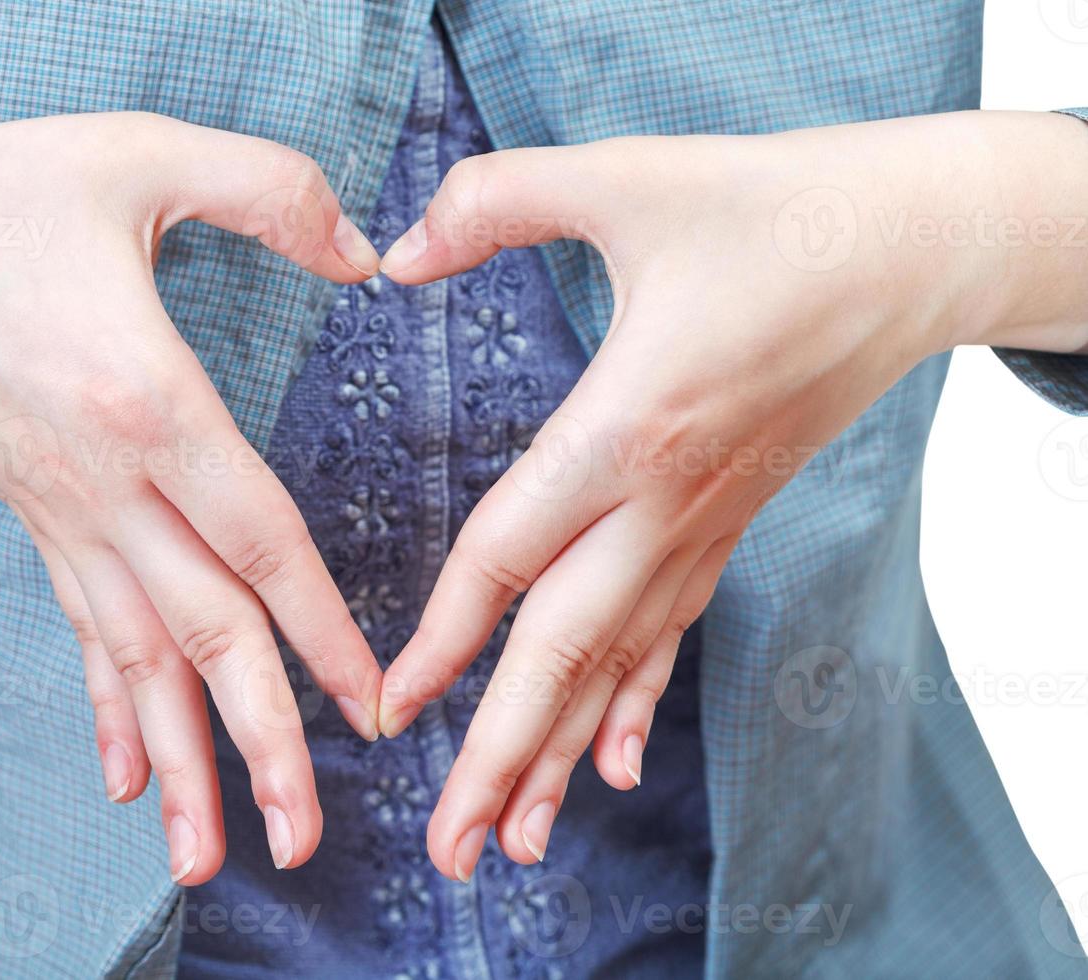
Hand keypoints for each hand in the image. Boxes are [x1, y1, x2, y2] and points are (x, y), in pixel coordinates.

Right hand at [0, 109, 387, 881]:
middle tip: (306, 839)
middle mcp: (105, 484)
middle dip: (259, 742)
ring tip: (214, 858)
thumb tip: (366, 254)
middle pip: (201, 632)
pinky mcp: (37, 517)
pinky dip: (107, 708)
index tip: (371, 710)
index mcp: (147, 402)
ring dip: (178, 762)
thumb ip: (269, 192)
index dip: (323, 631)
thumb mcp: (141, 154)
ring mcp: (63, 513)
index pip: (260, 540)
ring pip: (136, 657)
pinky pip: (82, 629)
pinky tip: (120, 779)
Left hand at [373, 110, 1087, 878]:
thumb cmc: (774, 205)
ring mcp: (706, 521)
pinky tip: (610, 764)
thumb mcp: (627, 175)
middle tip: (447, 850)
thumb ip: (495, 201)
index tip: (390, 712)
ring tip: (516, 843)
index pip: (510, 555)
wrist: (910, 246)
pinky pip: (674, 629)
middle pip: (567, 650)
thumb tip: (392, 251)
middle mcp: (665, 498)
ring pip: (620, 662)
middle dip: (501, 756)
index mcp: (629, 424)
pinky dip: (635, 700)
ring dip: (561, 755)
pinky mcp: (730, 518)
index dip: (443, 640)